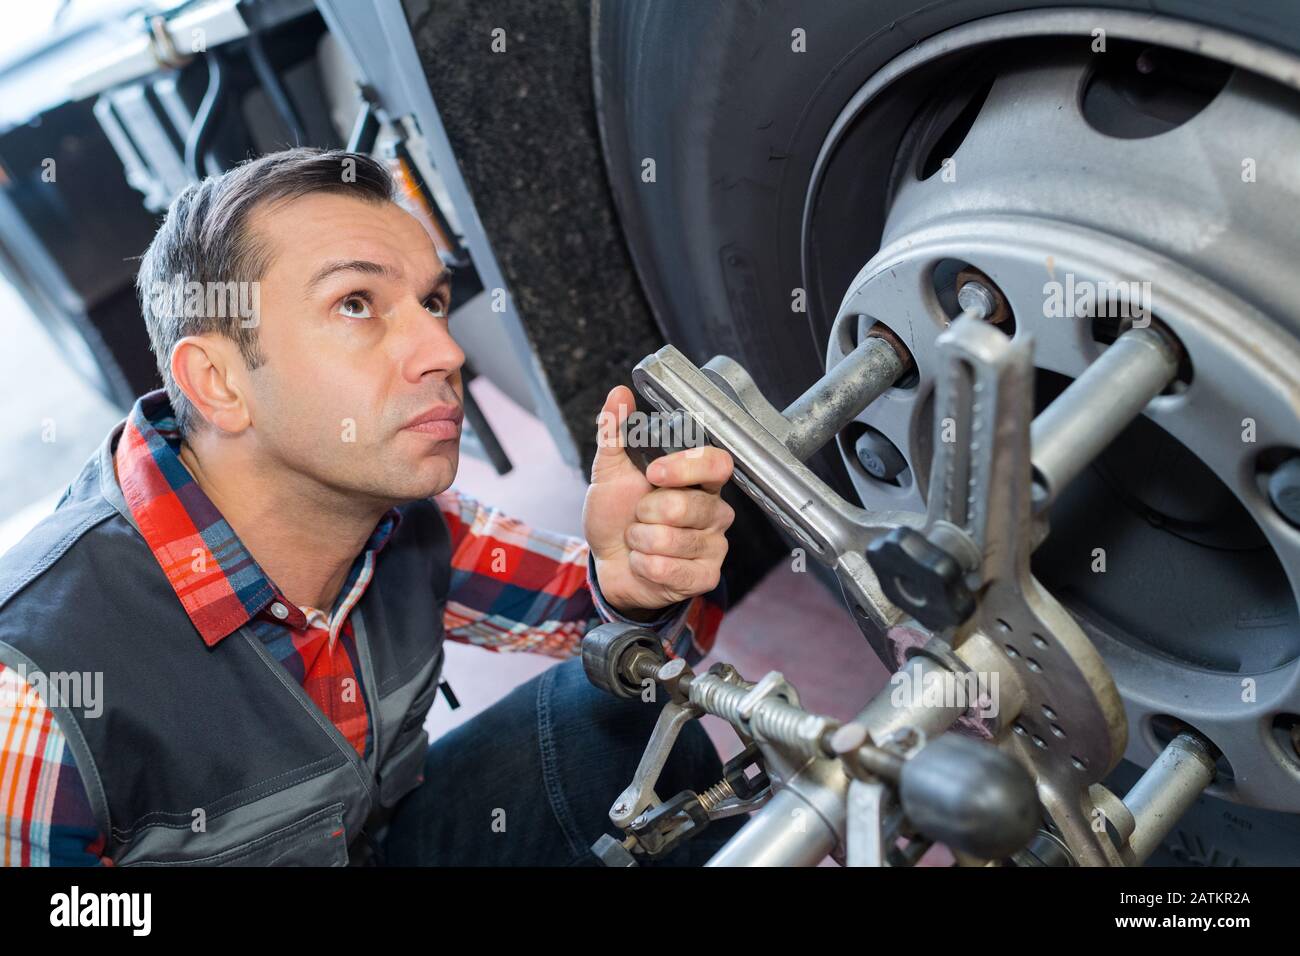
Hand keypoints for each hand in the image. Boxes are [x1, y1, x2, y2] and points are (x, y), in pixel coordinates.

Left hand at [582, 385, 734, 614]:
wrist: (608, 561)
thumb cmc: (617, 515)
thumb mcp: (609, 472)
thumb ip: (614, 432)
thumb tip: (619, 394)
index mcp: (699, 480)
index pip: (717, 463)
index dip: (684, 468)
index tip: (652, 473)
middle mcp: (714, 510)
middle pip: (685, 506)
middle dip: (645, 513)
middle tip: (639, 516)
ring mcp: (713, 545)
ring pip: (672, 541)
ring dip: (640, 542)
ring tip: (640, 540)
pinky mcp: (706, 576)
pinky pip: (670, 570)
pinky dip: (645, 567)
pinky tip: (645, 563)